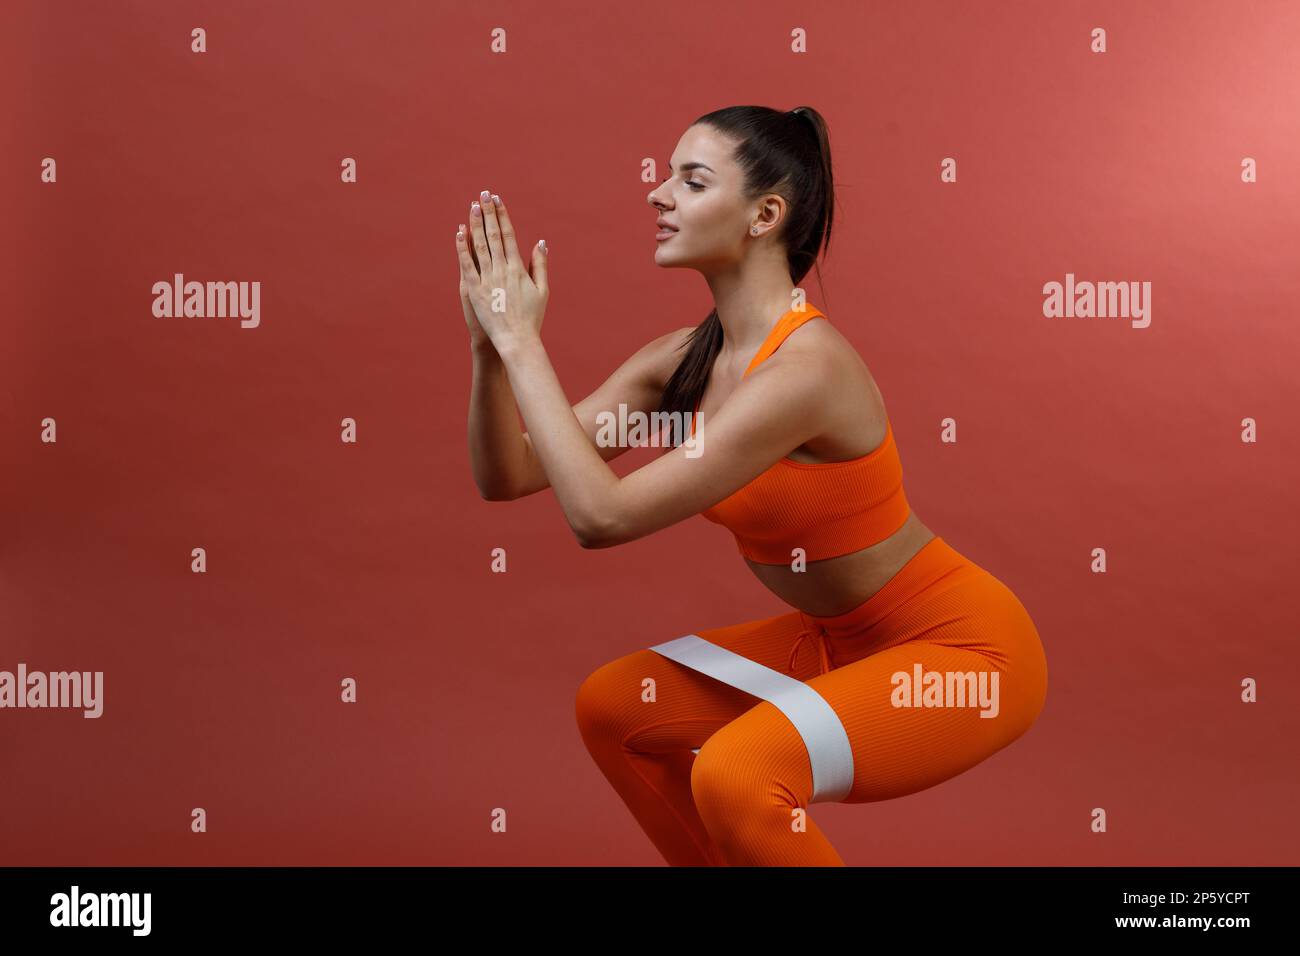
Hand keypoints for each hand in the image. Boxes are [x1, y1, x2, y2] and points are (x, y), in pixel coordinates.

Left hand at [456, 190, 547, 354]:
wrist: (517, 339)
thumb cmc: (531, 317)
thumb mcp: (542, 290)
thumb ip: (540, 265)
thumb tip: (541, 242)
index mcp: (519, 268)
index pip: (509, 235)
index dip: (503, 216)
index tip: (498, 201)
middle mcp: (502, 270)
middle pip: (494, 235)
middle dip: (489, 213)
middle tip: (484, 195)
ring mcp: (487, 279)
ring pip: (480, 245)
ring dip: (476, 224)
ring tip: (473, 206)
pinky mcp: (475, 290)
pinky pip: (467, 264)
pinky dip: (463, 247)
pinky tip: (459, 232)